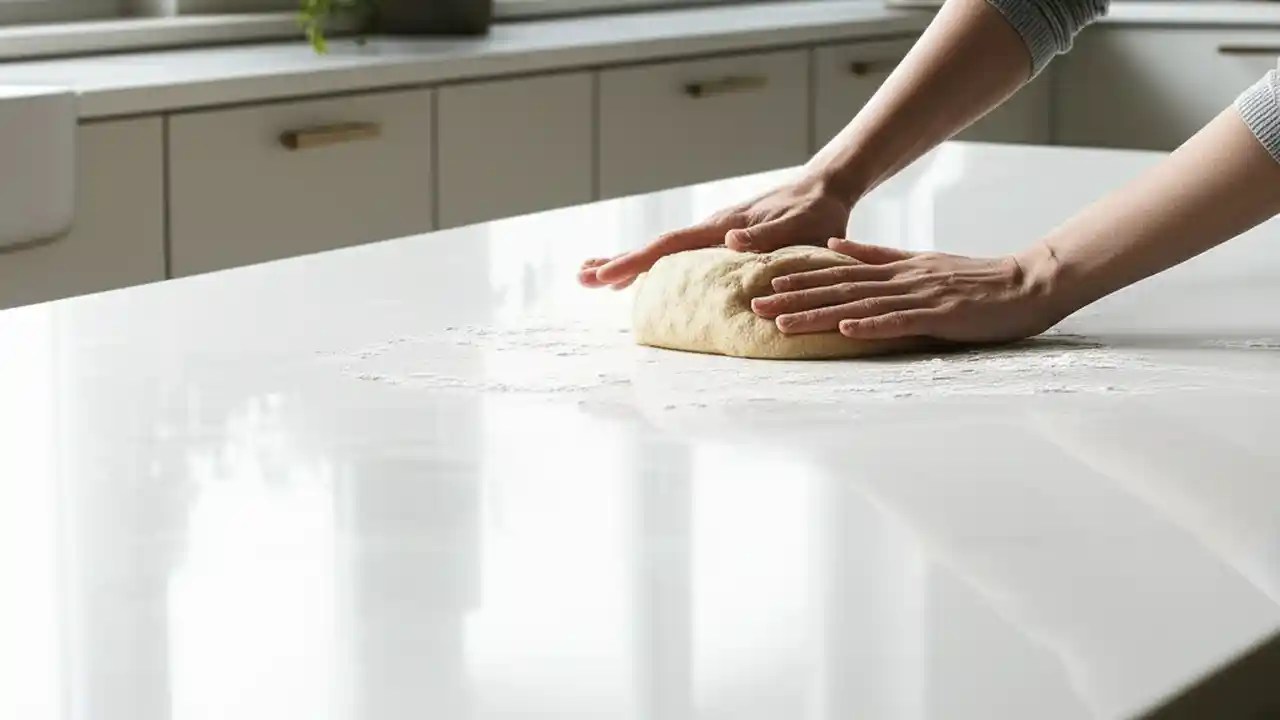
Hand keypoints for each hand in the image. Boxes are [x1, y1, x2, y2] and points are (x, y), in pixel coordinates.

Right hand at [578, 176, 852, 289]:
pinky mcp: (718, 238)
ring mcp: (711, 233)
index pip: (671, 246)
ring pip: (661, 250)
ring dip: (627, 263)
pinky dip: (651, 263)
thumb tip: (727, 242)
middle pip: (655, 247)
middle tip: (581, 278)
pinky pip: (676, 253)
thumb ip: (767, 237)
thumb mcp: (802, 227)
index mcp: (722, 228)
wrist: (824, 187)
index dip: (637, 262)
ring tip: (591, 276)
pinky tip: (638, 276)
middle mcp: (710, 229)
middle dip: (618, 262)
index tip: (606, 276)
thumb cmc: (818, 212)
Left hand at [750, 238, 1056, 342]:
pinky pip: (900, 321)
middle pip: (837, 287)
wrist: (1026, 283)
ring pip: (858, 304)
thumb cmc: (974, 279)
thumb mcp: (919, 262)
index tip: (762, 282)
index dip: (798, 277)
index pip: (836, 272)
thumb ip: (877, 257)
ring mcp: (919, 296)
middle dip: (792, 297)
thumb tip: (834, 248)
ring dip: (817, 314)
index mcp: (894, 268)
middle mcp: (899, 279)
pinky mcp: (940, 315)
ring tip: (781, 322)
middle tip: (752, 304)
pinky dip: (871, 325)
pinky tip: (844, 329)